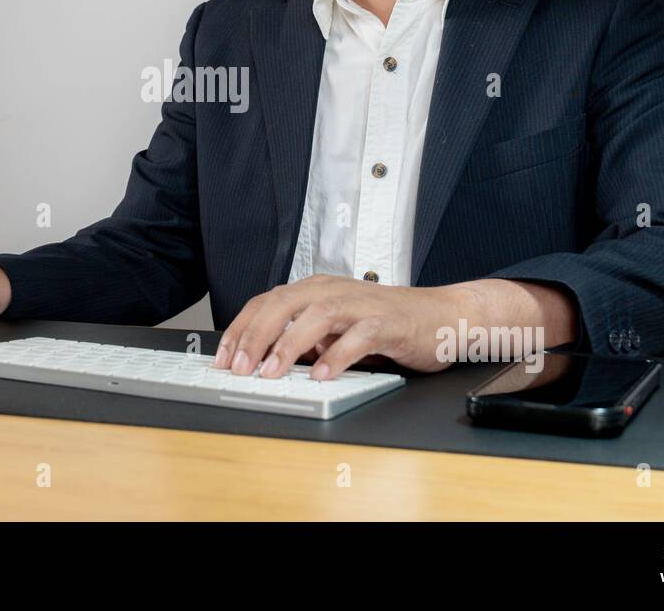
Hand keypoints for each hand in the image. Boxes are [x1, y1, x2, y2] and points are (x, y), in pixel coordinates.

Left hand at [212, 274, 465, 378]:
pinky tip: (322, 375)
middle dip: (256, 337)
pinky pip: (357, 337)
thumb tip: (264, 360)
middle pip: (283, 306)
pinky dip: (336, 356)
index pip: (266, 303)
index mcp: (315, 289)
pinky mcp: (386, 322)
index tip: (223, 358)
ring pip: (315, 316)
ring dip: (289, 346)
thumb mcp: (335, 327)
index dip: (241, 329)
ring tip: (271, 373)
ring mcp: (360, 304)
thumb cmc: (386, 323)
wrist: (441, 316)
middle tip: (239, 368)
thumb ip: (304, 338)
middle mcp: (333, 291)